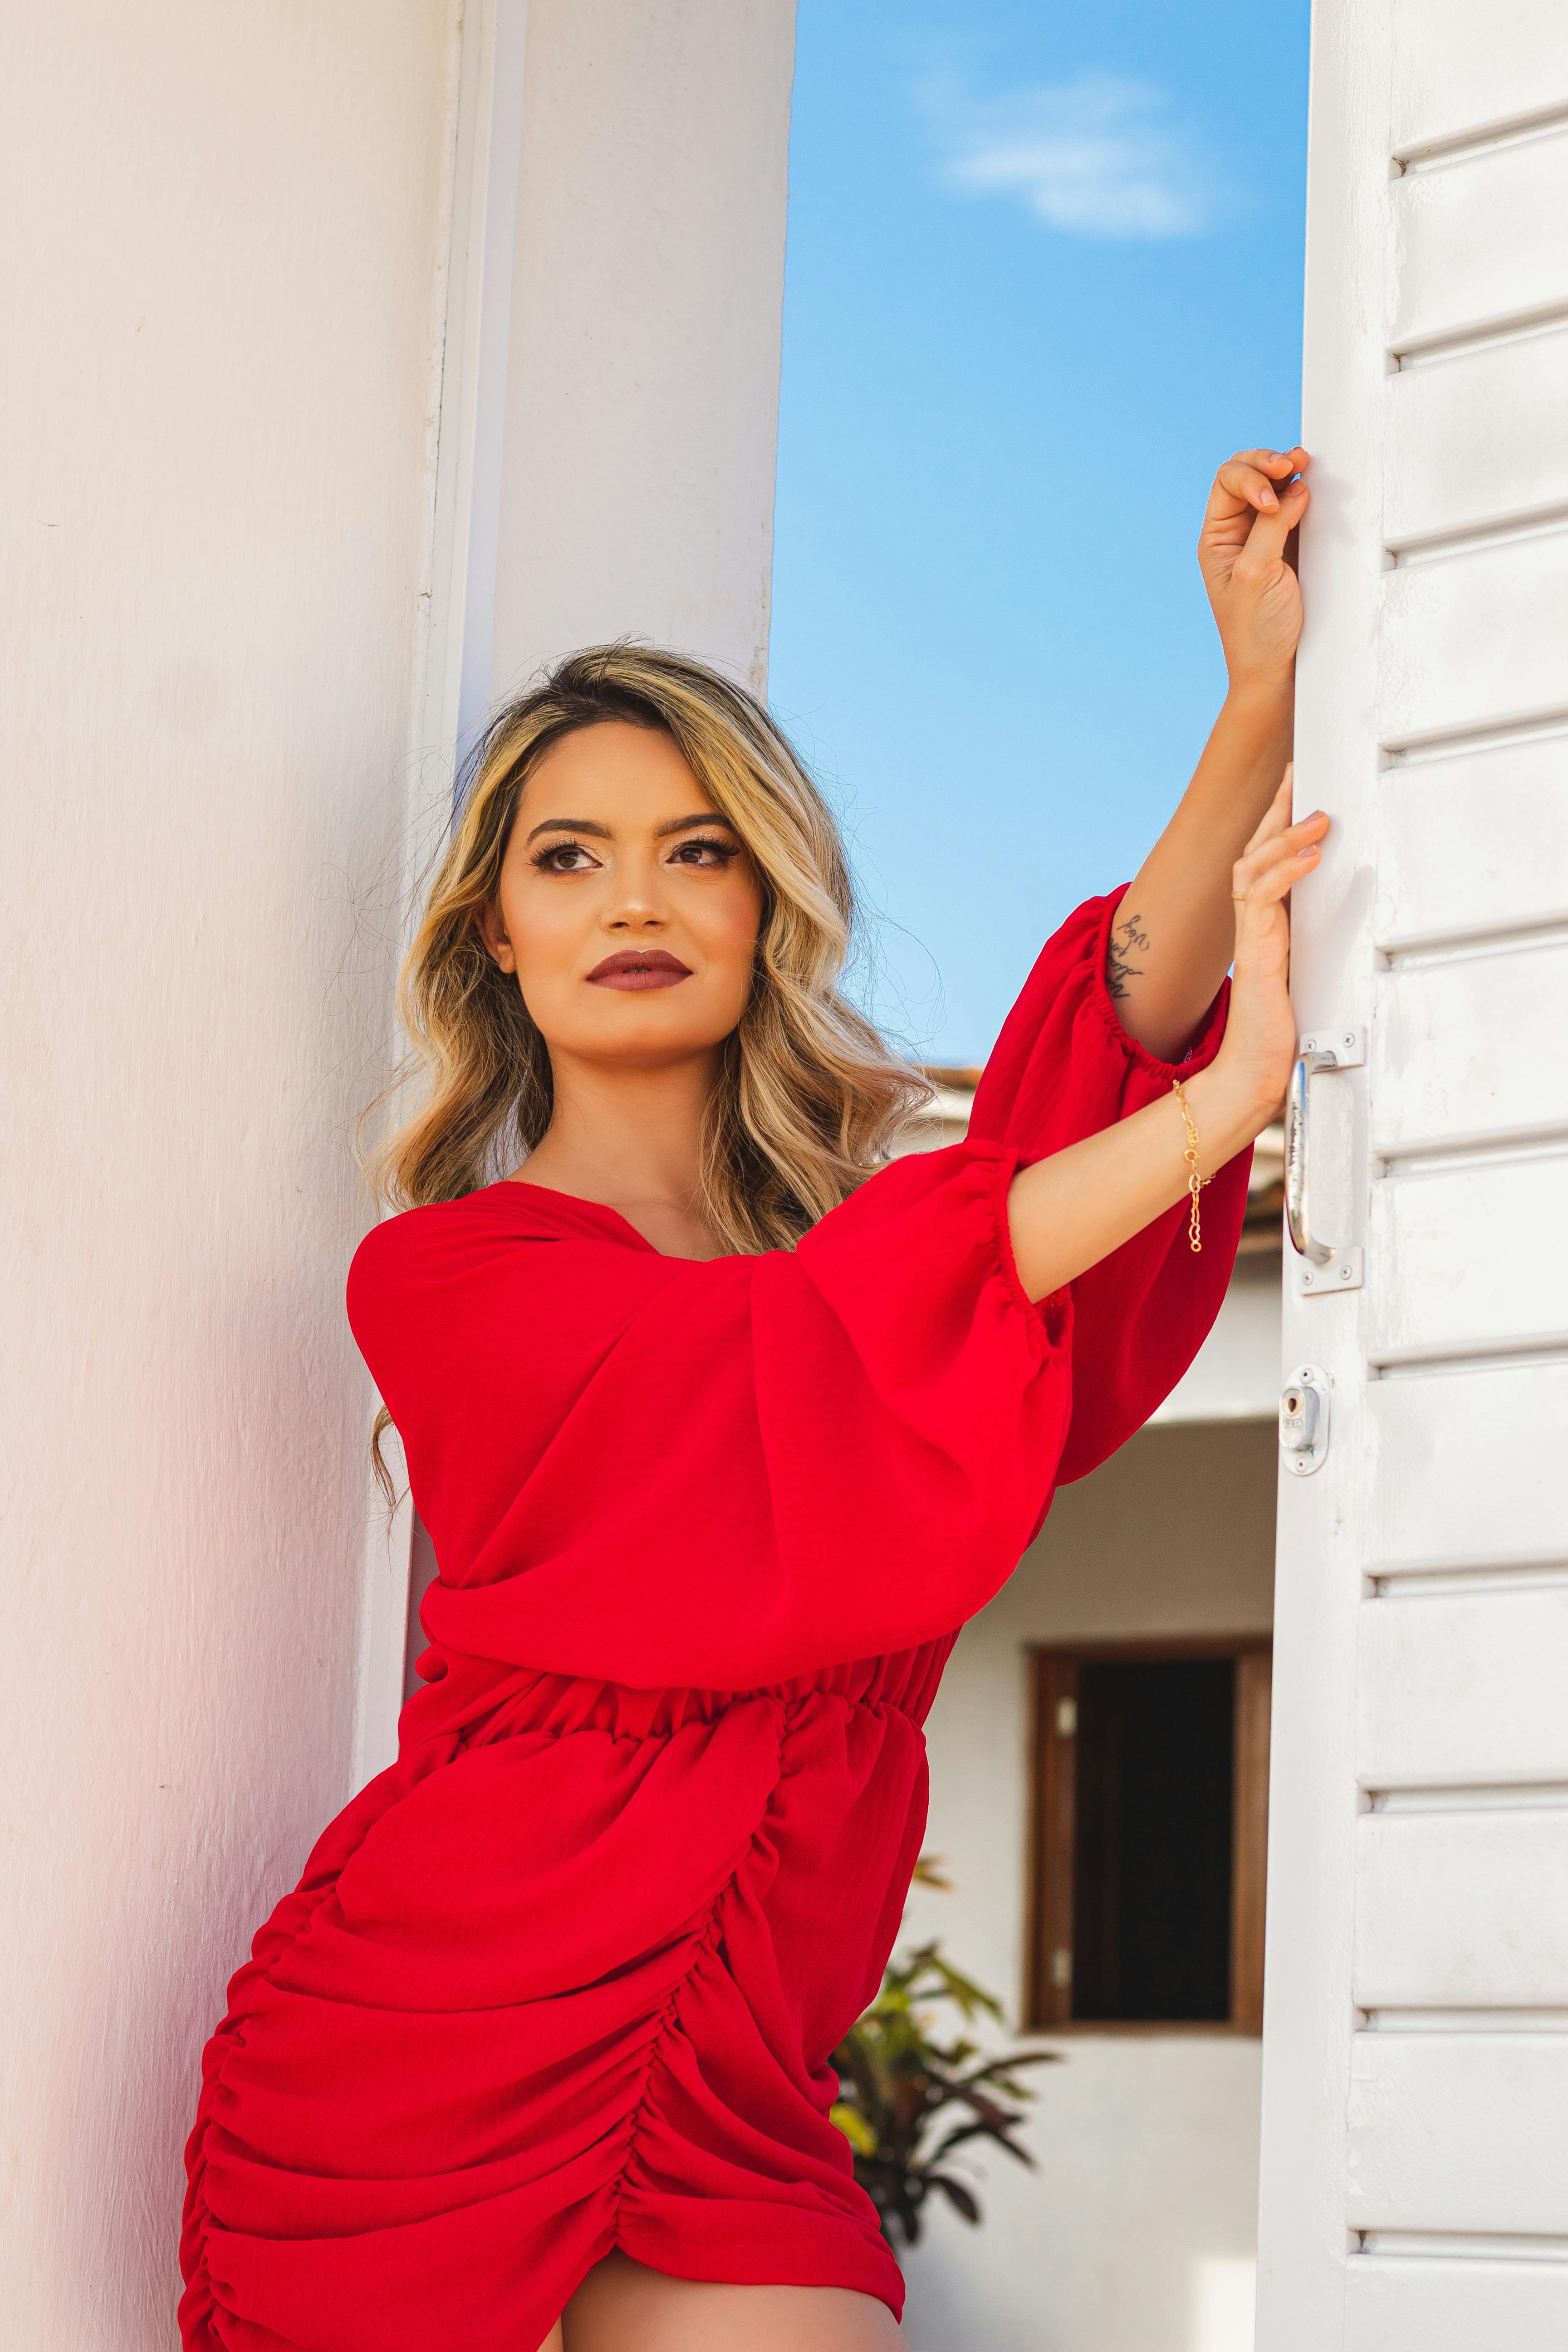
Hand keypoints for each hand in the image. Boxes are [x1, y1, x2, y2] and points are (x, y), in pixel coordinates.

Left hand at [1198, 448, 1310, 688]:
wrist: (1277, 670)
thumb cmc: (1257, 631)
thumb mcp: (1257, 573)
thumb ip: (1272, 527)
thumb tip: (1293, 489)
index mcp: (1216, 539)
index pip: (1227, 483)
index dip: (1250, 478)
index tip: (1271, 500)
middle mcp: (1237, 534)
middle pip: (1247, 476)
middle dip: (1268, 464)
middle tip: (1293, 463)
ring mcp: (1266, 538)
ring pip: (1274, 488)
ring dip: (1289, 472)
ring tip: (1305, 463)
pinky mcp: (1292, 548)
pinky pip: (1296, 508)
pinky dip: (1305, 493)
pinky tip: (1314, 487)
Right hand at [1198, 765, 1328, 1131]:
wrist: (1254, 1072)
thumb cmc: (1279, 1032)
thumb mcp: (1304, 973)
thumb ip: (1312, 942)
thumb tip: (1344, 911)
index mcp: (1263, 926)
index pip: (1264, 861)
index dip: (1279, 822)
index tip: (1297, 788)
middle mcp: (1251, 926)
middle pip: (1254, 851)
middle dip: (1276, 811)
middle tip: (1298, 775)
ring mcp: (1249, 938)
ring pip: (1254, 867)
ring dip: (1286, 836)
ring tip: (1318, 816)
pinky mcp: (1253, 954)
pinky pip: (1261, 899)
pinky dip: (1286, 873)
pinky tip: (1311, 857)